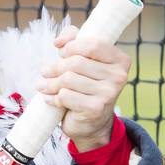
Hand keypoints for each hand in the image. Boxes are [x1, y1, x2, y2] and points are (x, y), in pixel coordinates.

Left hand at [35, 23, 130, 152]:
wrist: (92, 124)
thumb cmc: (86, 86)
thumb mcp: (84, 60)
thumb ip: (74, 40)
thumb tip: (59, 41)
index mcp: (120, 60)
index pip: (92, 44)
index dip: (71, 46)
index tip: (60, 52)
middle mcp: (119, 77)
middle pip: (76, 62)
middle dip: (56, 67)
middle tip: (46, 72)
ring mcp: (109, 94)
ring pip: (68, 79)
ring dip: (50, 83)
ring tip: (44, 85)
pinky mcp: (95, 109)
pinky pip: (65, 96)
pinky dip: (53, 97)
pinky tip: (51, 99)